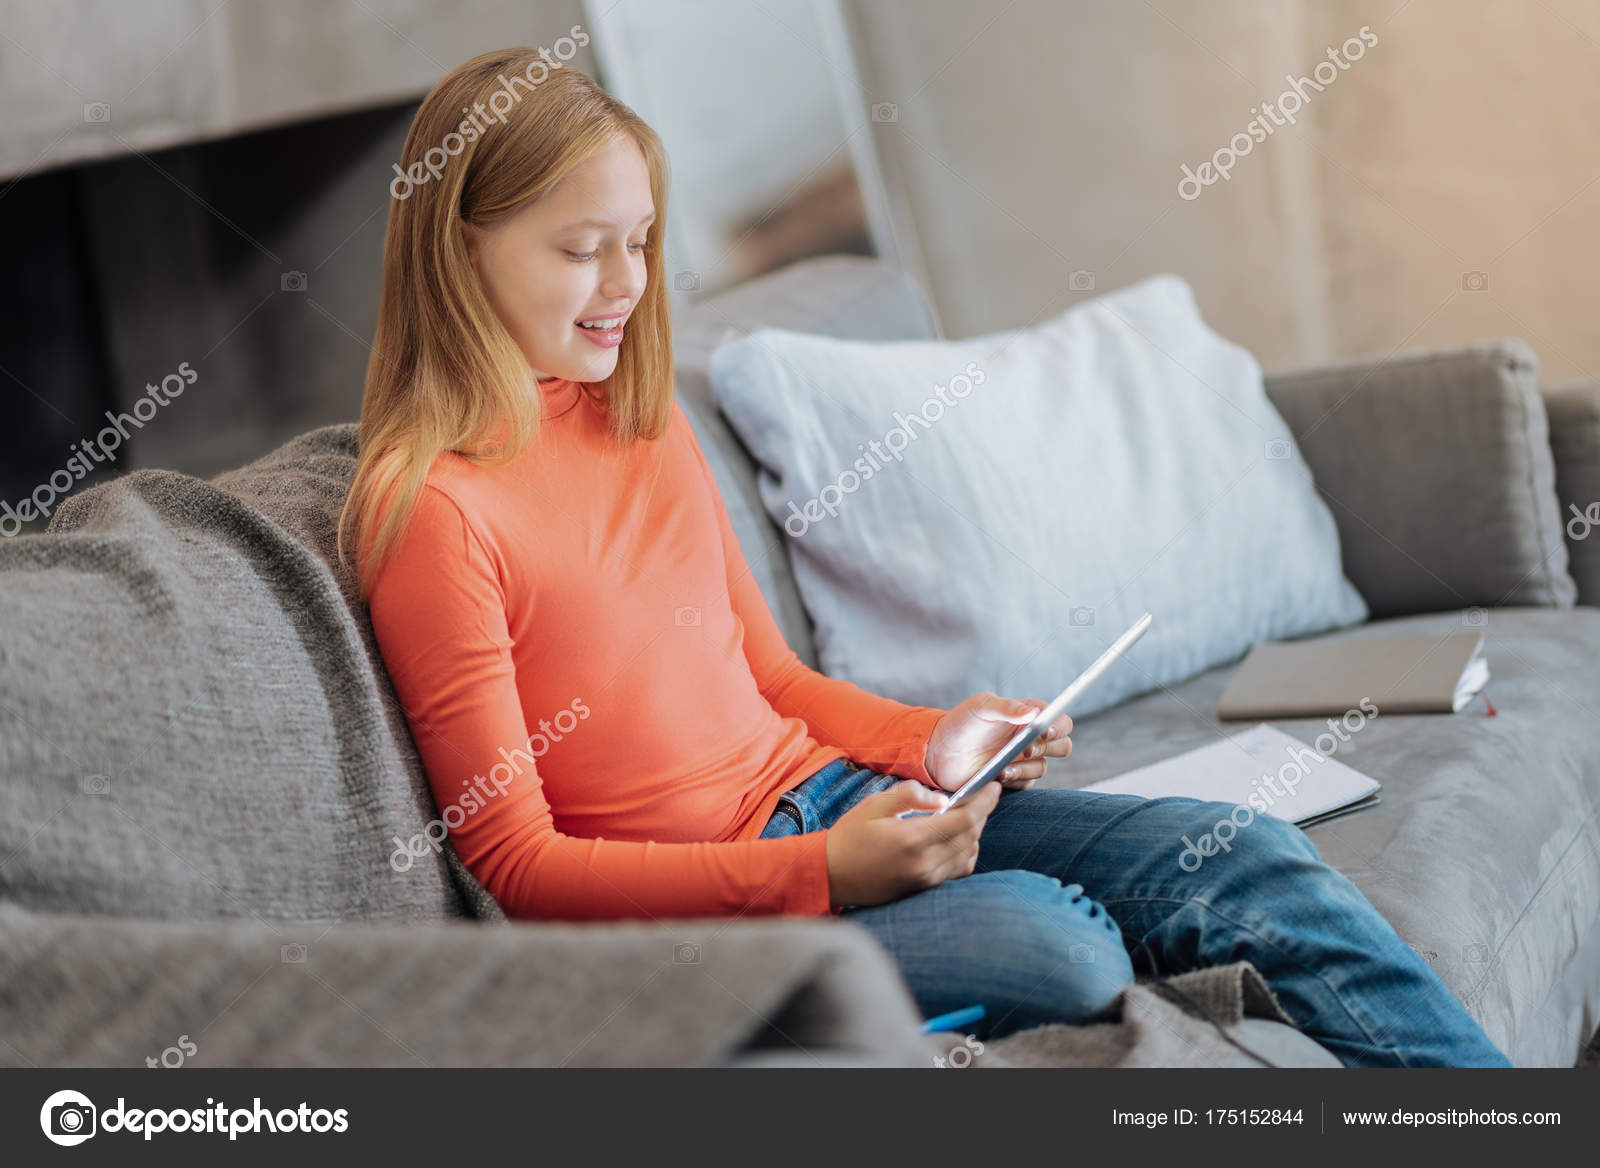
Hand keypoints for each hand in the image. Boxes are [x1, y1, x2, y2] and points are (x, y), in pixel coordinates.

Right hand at [825, 779, 1001, 907]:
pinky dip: (966, 852)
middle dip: (981, 813)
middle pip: (971, 836)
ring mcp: (926, 880)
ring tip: (967, 814)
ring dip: (975, 833)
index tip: (994, 786)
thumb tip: (941, 798)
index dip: (985, 801)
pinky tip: (955, 838)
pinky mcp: (924, 889)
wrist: (830, 875)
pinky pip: (958, 870)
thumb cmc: (850, 837)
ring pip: (969, 854)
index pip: (964, 820)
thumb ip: (909, 795)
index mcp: (912, 839)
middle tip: (981, 795)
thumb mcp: (874, 805)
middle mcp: (925, 863)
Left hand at [924, 691, 1072, 793]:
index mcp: (1027, 717)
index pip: (1059, 720)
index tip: (1046, 730)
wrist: (939, 751)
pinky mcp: (1013, 778)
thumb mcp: (981, 707)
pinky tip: (998, 775)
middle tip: (1027, 749)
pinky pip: (1027, 783)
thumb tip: (1034, 712)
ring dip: (1026, 767)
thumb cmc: (961, 722)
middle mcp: (1030, 738)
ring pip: (1043, 767)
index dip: (1059, 726)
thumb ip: (1007, 707)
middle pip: (1061, 746)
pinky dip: (1015, 779)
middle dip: (1048, 748)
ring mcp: (1023, 760)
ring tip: (1004, 767)